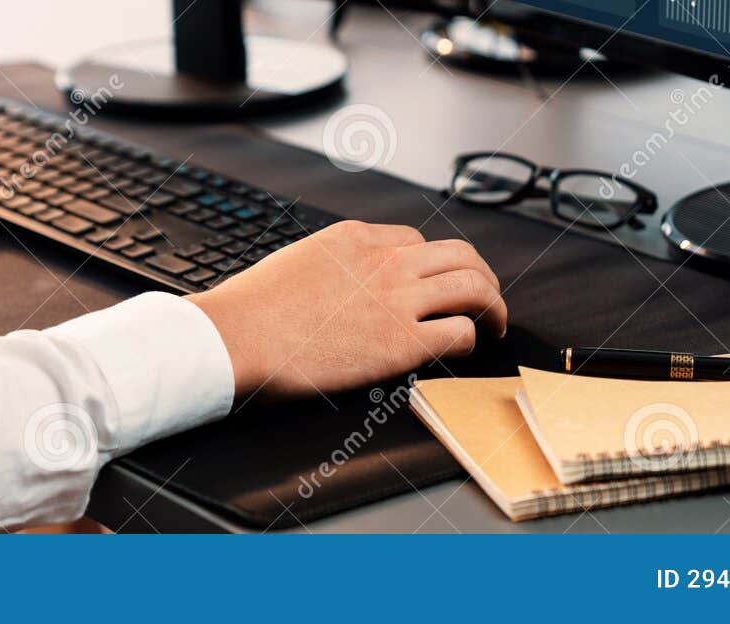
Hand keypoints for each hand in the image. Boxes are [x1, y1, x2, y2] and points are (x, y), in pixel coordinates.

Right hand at [186, 221, 507, 398]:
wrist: (236, 336)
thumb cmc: (251, 309)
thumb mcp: (295, 260)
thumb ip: (329, 264)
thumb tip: (338, 282)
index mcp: (355, 237)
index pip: (415, 241)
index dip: (432, 264)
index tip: (434, 285)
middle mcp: (385, 261)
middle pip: (460, 255)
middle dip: (481, 276)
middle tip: (484, 300)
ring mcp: (397, 300)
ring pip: (474, 287)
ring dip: (492, 306)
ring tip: (493, 324)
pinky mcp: (402, 342)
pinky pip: (460, 332)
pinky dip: (472, 339)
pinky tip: (464, 349)